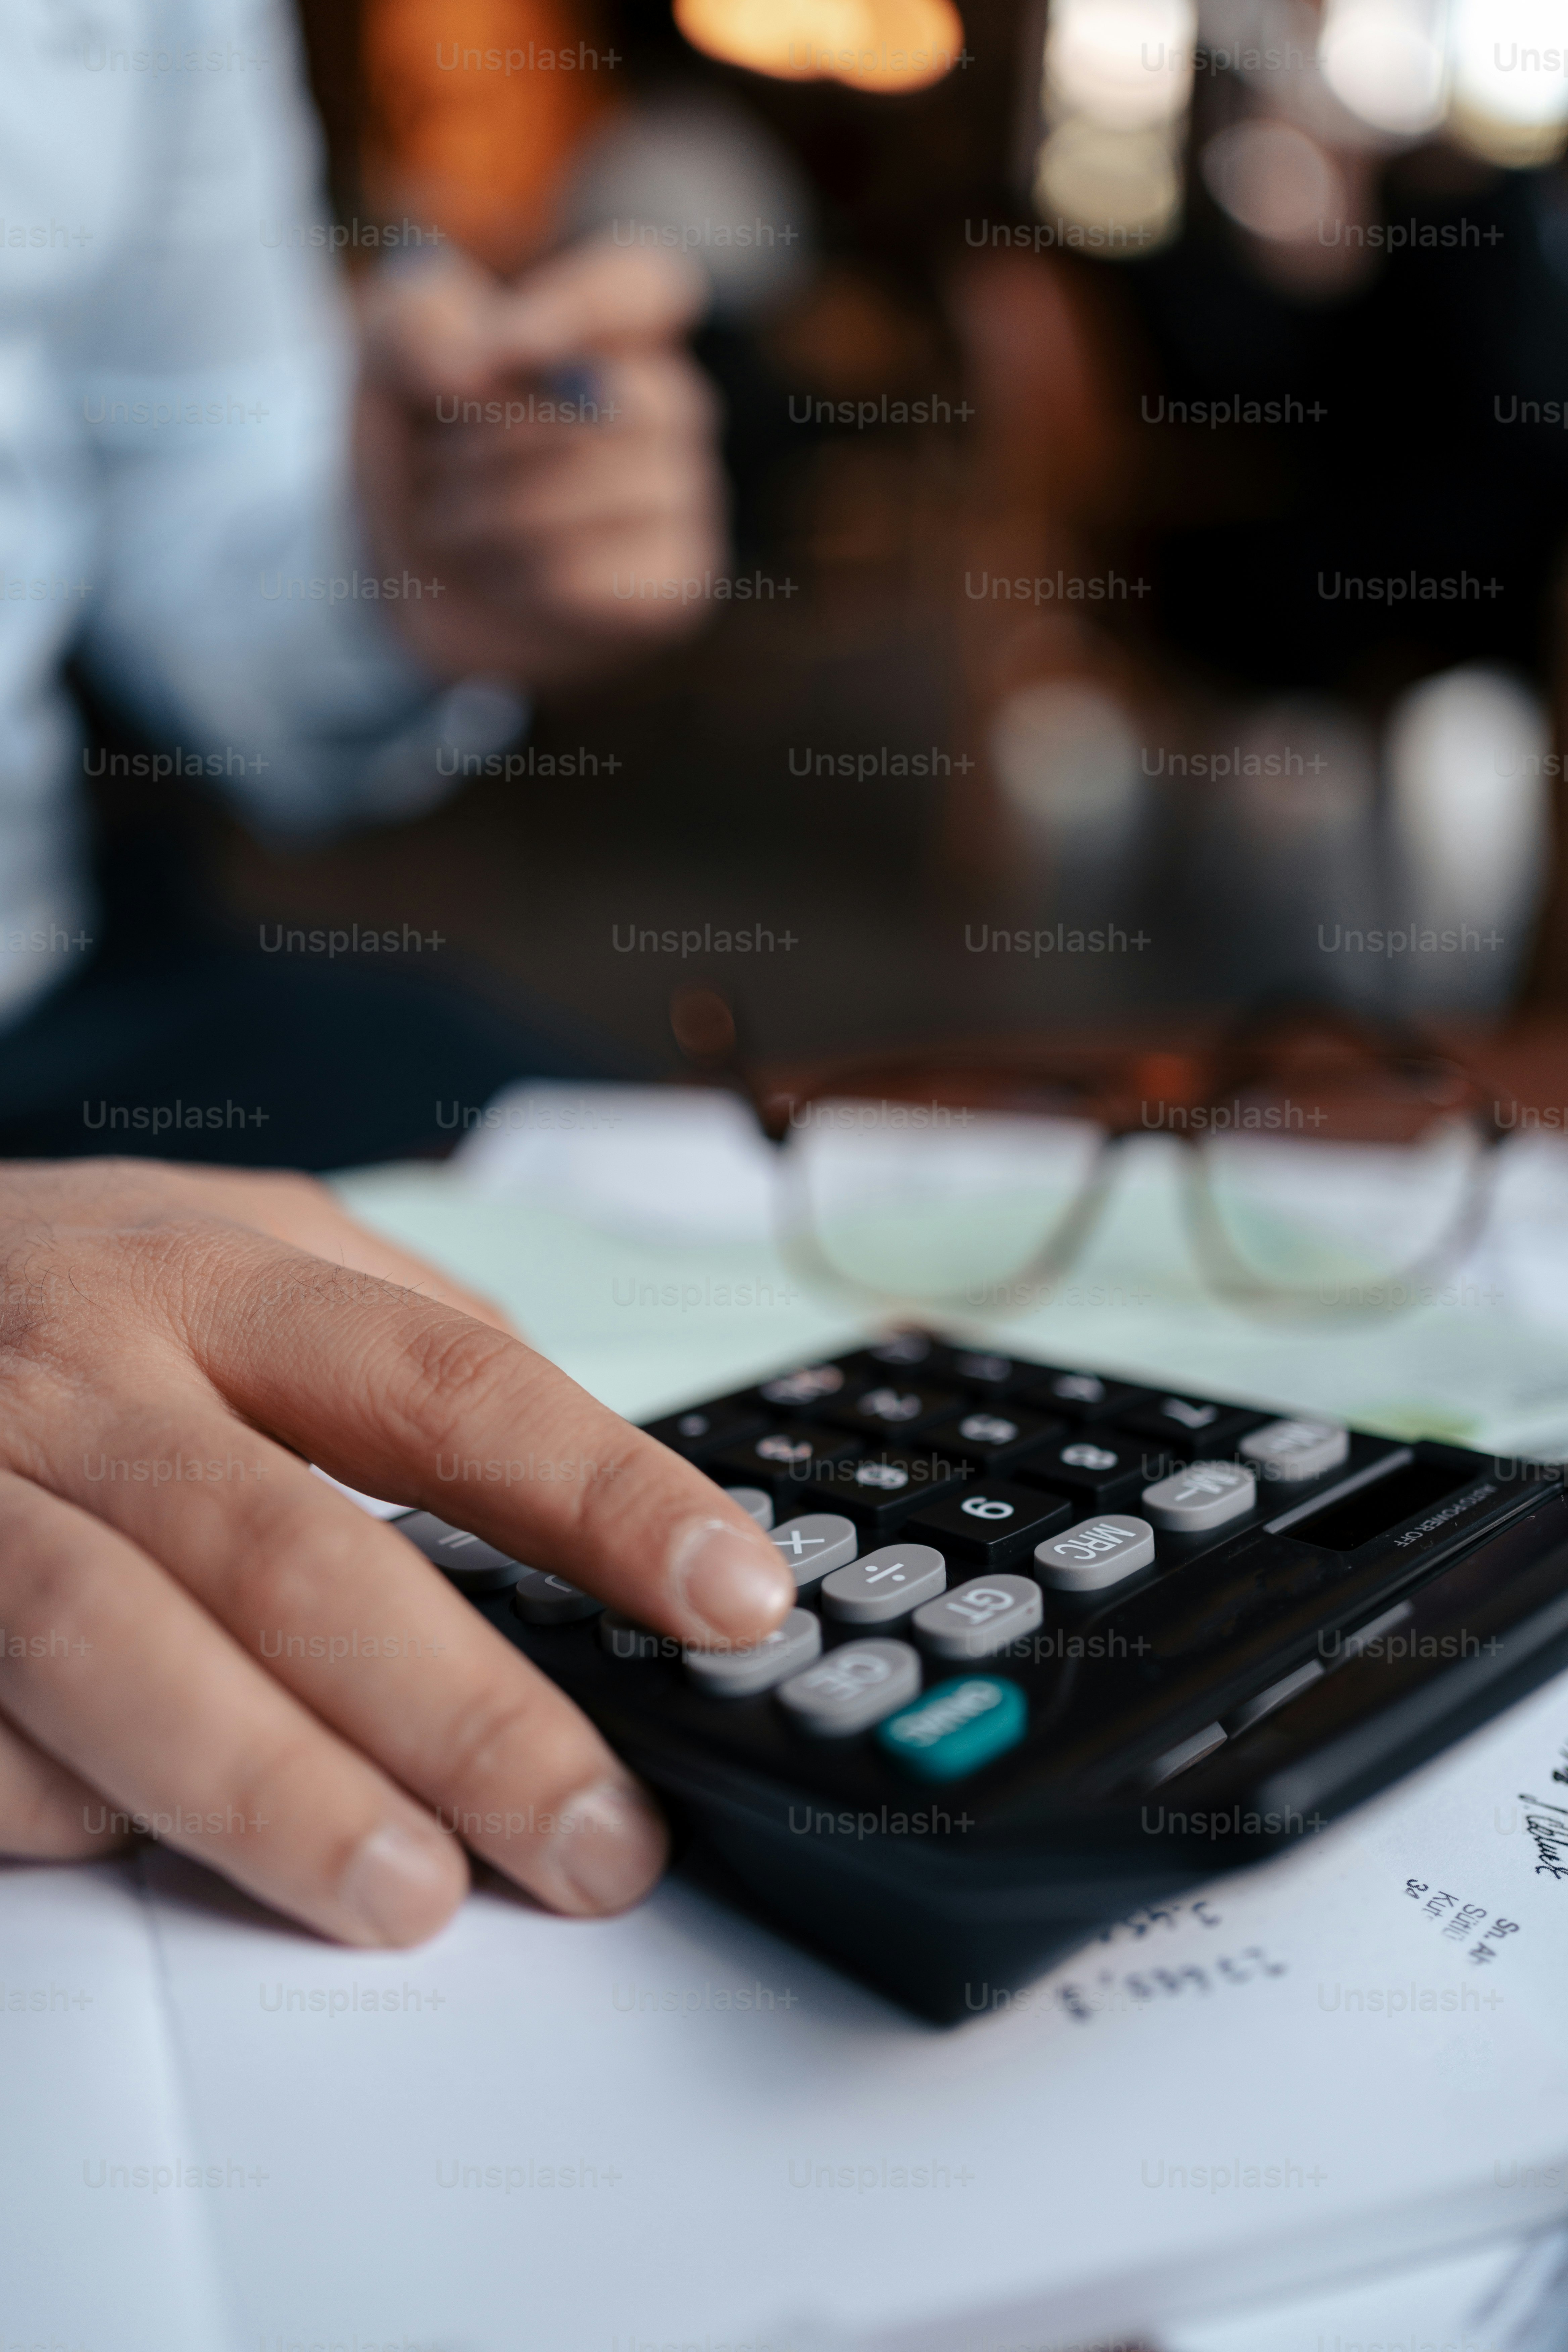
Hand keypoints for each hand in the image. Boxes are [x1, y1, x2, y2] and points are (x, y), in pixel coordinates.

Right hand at [0, 1160, 793, 1941]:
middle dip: (466, 1715)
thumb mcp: (228, 1242)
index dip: (606, 1495)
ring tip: (417, 1895)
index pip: (450, 1387)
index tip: (738, 1596)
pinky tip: (172, 1854)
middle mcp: (89, 1381)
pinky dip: (85, 1807)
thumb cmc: (56, 1283)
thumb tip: (595, 1456)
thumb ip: (403, 1334)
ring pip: (128, 1655)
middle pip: (302, 1554)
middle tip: (598, 1837)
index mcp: (211, 1280)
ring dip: (281, 1792)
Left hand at [355, 239, 727, 687]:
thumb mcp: (389, 366)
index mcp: (612, 330)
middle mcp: (667, 406)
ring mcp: (682, 498)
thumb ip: (420, 323)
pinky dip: (520, 579)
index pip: (646, 285)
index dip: (584, 310)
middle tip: (441, 464)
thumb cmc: (423, 462)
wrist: (419, 591)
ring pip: (594, 491)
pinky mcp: (673, 583)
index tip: (507, 349)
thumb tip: (482, 367)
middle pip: (602, 398)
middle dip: (495, 436)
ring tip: (456, 524)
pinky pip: (591, 574)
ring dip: (491, 513)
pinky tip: (504, 577)